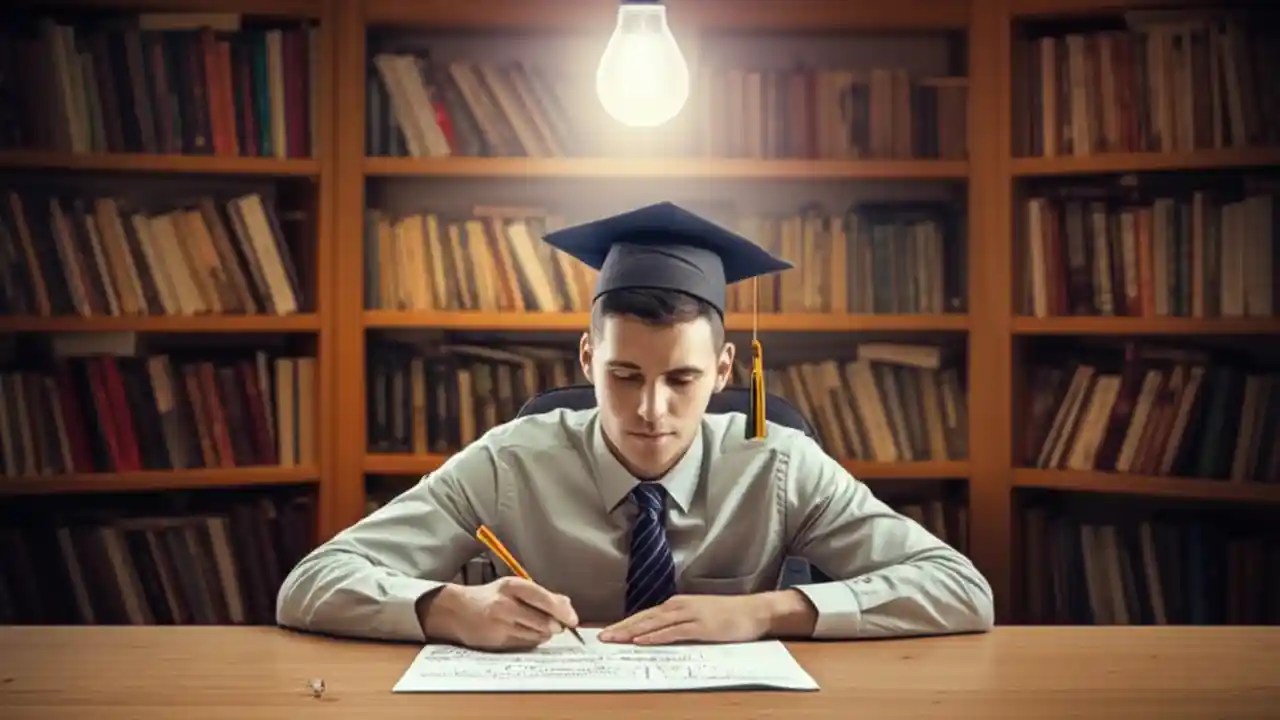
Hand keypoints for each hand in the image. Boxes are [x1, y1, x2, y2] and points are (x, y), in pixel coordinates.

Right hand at [418, 577, 579, 650]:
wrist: (458, 611)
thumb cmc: (490, 597)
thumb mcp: (513, 588)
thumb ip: (541, 595)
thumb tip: (567, 605)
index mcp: (511, 586)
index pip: (542, 598)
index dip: (561, 610)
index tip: (573, 619)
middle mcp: (505, 604)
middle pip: (542, 620)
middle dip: (556, 625)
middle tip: (560, 627)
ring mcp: (500, 624)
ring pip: (536, 634)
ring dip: (544, 633)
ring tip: (541, 628)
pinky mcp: (497, 640)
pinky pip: (525, 644)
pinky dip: (532, 640)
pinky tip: (528, 634)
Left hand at [598, 594, 772, 645]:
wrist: (754, 611)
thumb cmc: (729, 615)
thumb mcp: (699, 616)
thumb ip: (680, 622)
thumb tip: (660, 632)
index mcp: (677, 604)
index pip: (645, 615)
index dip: (625, 623)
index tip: (608, 632)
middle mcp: (679, 606)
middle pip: (644, 617)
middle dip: (622, 627)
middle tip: (602, 637)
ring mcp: (689, 614)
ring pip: (654, 623)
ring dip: (633, 631)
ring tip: (615, 639)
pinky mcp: (700, 626)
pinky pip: (672, 631)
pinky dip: (655, 635)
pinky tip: (642, 640)